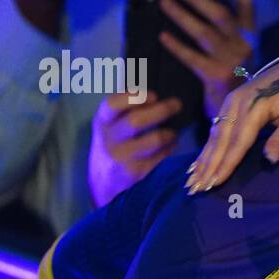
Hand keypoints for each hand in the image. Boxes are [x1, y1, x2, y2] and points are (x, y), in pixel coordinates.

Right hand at [88, 90, 181, 206]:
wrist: (104, 184)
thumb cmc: (113, 147)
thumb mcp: (110, 128)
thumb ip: (125, 112)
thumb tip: (157, 96)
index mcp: (102, 123)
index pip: (112, 105)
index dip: (133, 97)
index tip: (152, 95)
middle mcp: (110, 140)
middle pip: (136, 121)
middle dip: (161, 110)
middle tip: (176, 104)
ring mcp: (123, 158)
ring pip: (154, 140)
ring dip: (169, 133)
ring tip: (174, 132)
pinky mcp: (137, 173)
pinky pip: (162, 157)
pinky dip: (170, 149)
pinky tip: (171, 145)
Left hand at [156, 0, 255, 113]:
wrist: (244, 118)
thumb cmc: (237, 84)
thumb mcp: (240, 57)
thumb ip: (228, 38)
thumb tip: (201, 12)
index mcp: (252, 39)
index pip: (247, 6)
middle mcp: (245, 46)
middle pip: (220, 13)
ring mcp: (232, 61)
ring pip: (204, 32)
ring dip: (182, 15)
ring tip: (165, 4)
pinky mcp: (216, 76)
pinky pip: (192, 56)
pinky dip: (176, 45)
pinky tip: (163, 36)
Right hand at [185, 55, 278, 192]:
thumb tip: (269, 159)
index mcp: (255, 106)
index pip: (238, 141)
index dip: (226, 164)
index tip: (214, 183)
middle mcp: (237, 103)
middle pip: (220, 140)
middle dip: (208, 165)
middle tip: (196, 188)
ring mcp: (232, 102)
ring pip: (214, 135)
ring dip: (203, 158)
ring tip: (192, 180)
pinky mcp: (231, 103)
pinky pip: (216, 128)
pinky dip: (207, 147)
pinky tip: (198, 162)